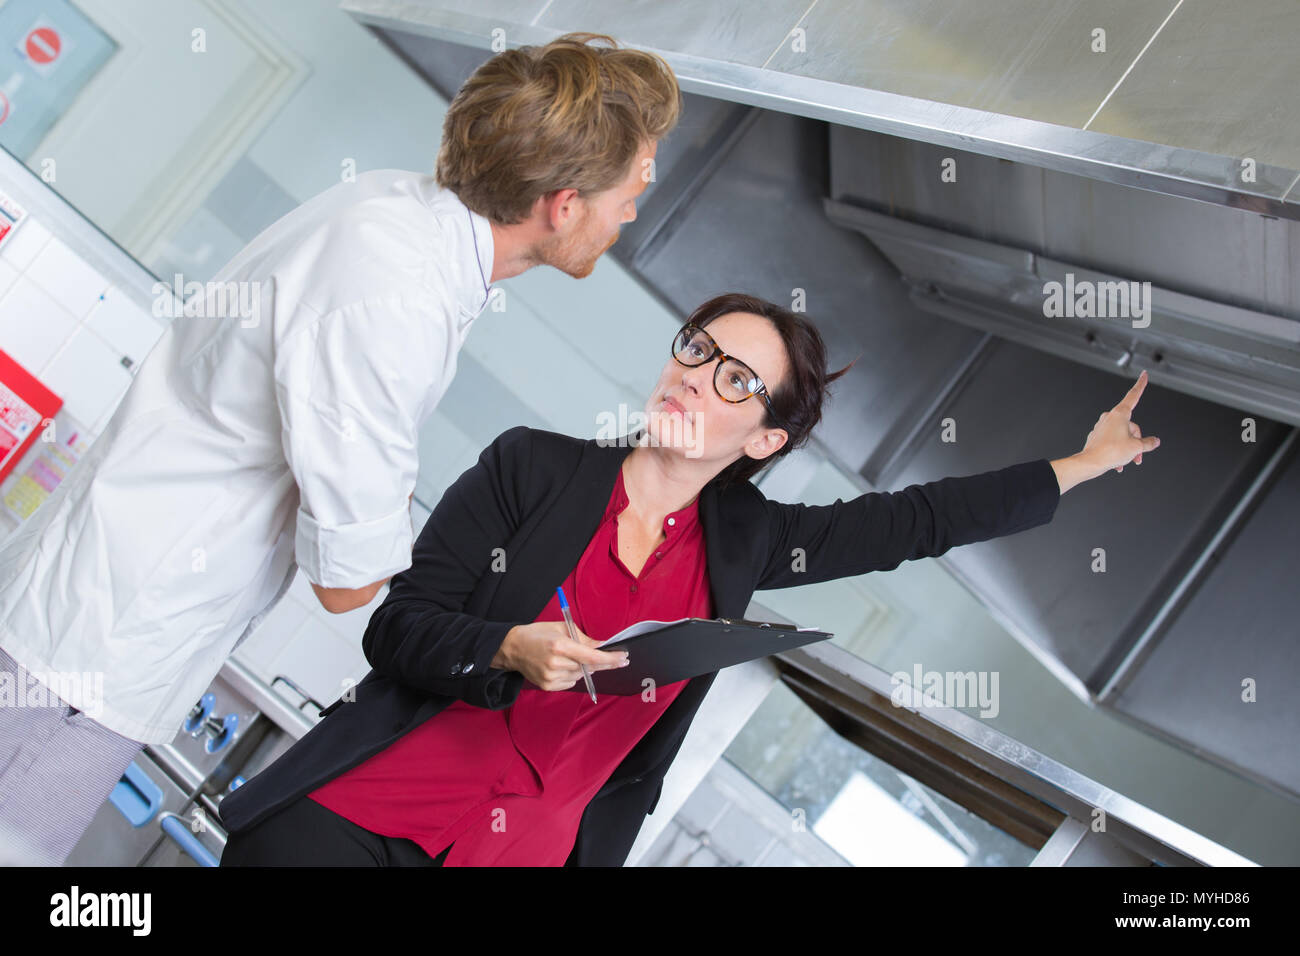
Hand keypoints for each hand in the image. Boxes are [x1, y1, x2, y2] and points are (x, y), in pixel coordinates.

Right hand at [493, 621, 629, 690]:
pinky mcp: (548, 686)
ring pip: (581, 675)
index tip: (623, 658)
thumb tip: (603, 647)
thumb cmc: (537, 634)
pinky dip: (573, 675)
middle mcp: (556, 663)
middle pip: (589, 667)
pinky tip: (563, 666)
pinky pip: (571, 683)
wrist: (512, 648)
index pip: (591, 656)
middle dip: (603, 663)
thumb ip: (584, 639)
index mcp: (560, 645)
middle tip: (617, 660)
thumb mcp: (561, 628)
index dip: (610, 658)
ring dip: (584, 668)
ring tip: (572, 658)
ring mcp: (551, 677)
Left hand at [1080, 369, 1161, 474]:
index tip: (1144, 374)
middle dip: (1137, 442)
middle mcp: (1109, 417)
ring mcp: (1102, 426)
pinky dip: (1118, 452)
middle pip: (1132, 426)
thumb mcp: (1137, 447)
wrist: (1090, 463)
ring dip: (1128, 449)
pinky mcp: (1097, 436)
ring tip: (1127, 461)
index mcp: (1120, 414)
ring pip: (1123, 436)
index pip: (1134, 395)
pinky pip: (1113, 442)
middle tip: (1137, 456)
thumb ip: (1148, 443)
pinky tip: (1117, 464)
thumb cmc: (1110, 452)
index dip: (1141, 384)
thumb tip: (1155, 441)